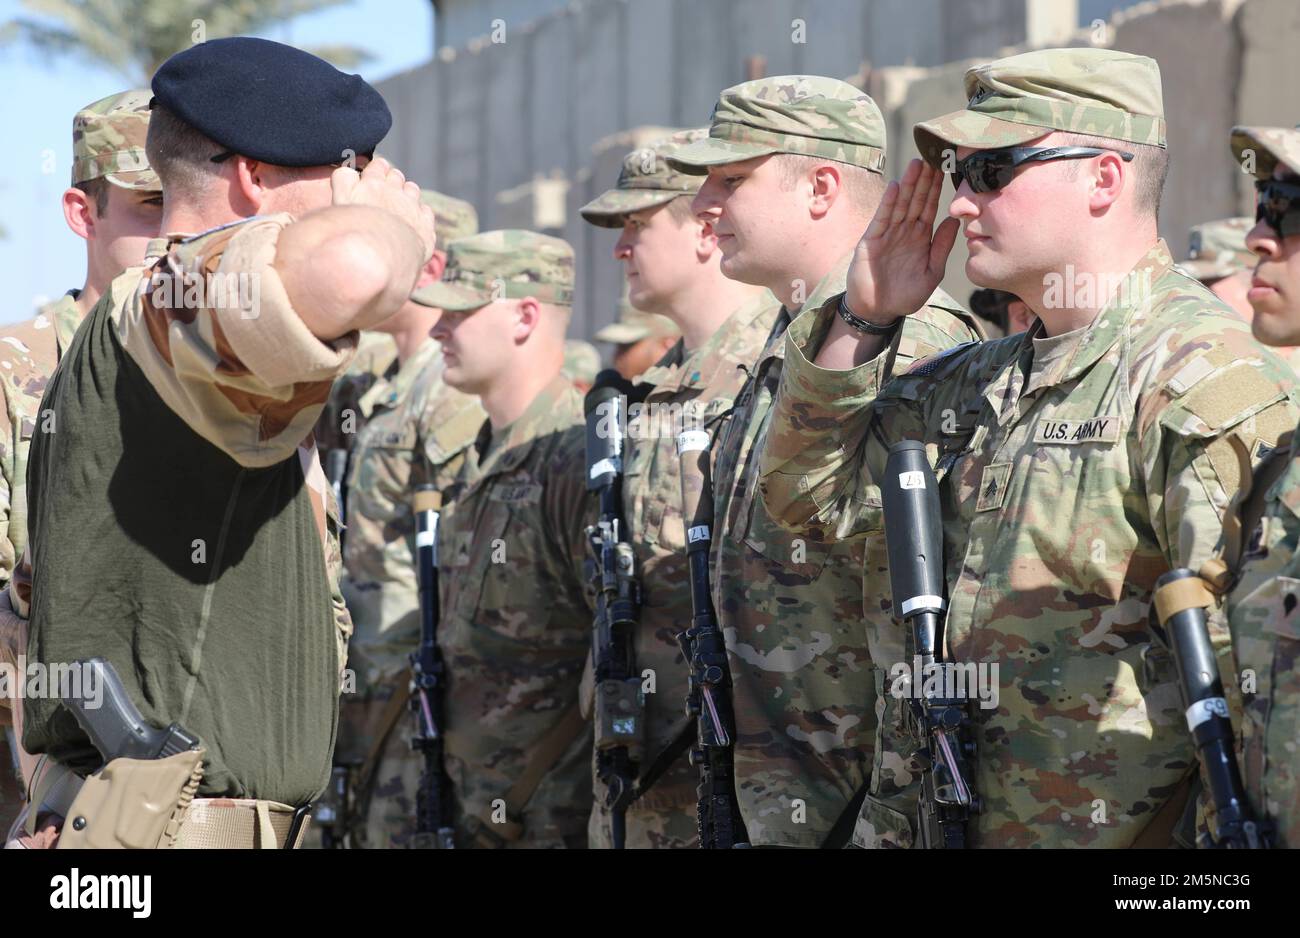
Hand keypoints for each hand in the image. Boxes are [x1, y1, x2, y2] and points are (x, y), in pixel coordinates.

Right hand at [331, 157, 436, 262]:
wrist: (381, 254)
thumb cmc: (355, 229)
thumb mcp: (341, 200)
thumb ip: (343, 180)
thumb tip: (349, 171)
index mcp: (373, 183)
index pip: (378, 165)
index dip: (376, 170)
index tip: (373, 177)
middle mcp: (395, 191)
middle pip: (396, 176)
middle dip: (391, 181)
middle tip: (383, 194)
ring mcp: (412, 206)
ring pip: (412, 189)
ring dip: (406, 194)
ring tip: (397, 207)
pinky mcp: (425, 224)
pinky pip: (425, 210)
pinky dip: (420, 213)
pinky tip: (411, 223)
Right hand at [845, 159, 959, 324]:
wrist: (878, 311)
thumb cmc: (905, 295)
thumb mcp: (931, 272)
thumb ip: (942, 247)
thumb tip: (955, 220)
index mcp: (920, 237)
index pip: (930, 207)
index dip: (937, 188)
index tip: (947, 168)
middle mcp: (904, 231)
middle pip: (916, 200)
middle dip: (924, 179)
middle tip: (933, 156)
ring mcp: (887, 234)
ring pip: (900, 205)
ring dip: (908, 185)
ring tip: (916, 164)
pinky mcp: (871, 241)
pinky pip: (882, 219)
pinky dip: (888, 203)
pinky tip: (895, 188)